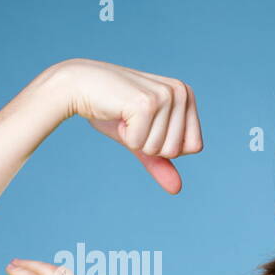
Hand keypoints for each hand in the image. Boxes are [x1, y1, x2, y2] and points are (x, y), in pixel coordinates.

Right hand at [46, 58, 202, 194]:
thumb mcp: (141, 138)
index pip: (194, 146)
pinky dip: (125, 136)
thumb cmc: (112, 111)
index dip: (165, 146)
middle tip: (133, 120)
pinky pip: (139, 144)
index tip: (146, 125)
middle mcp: (181, 92)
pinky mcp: (146, 104)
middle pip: (176, 150)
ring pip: (159, 149)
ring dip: (135, 139)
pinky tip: (118, 114)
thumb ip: (160, 161)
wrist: (79, 86)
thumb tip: (177, 189)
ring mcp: (165, 96)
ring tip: (125, 116)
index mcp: (187, 96)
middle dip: (149, 144)